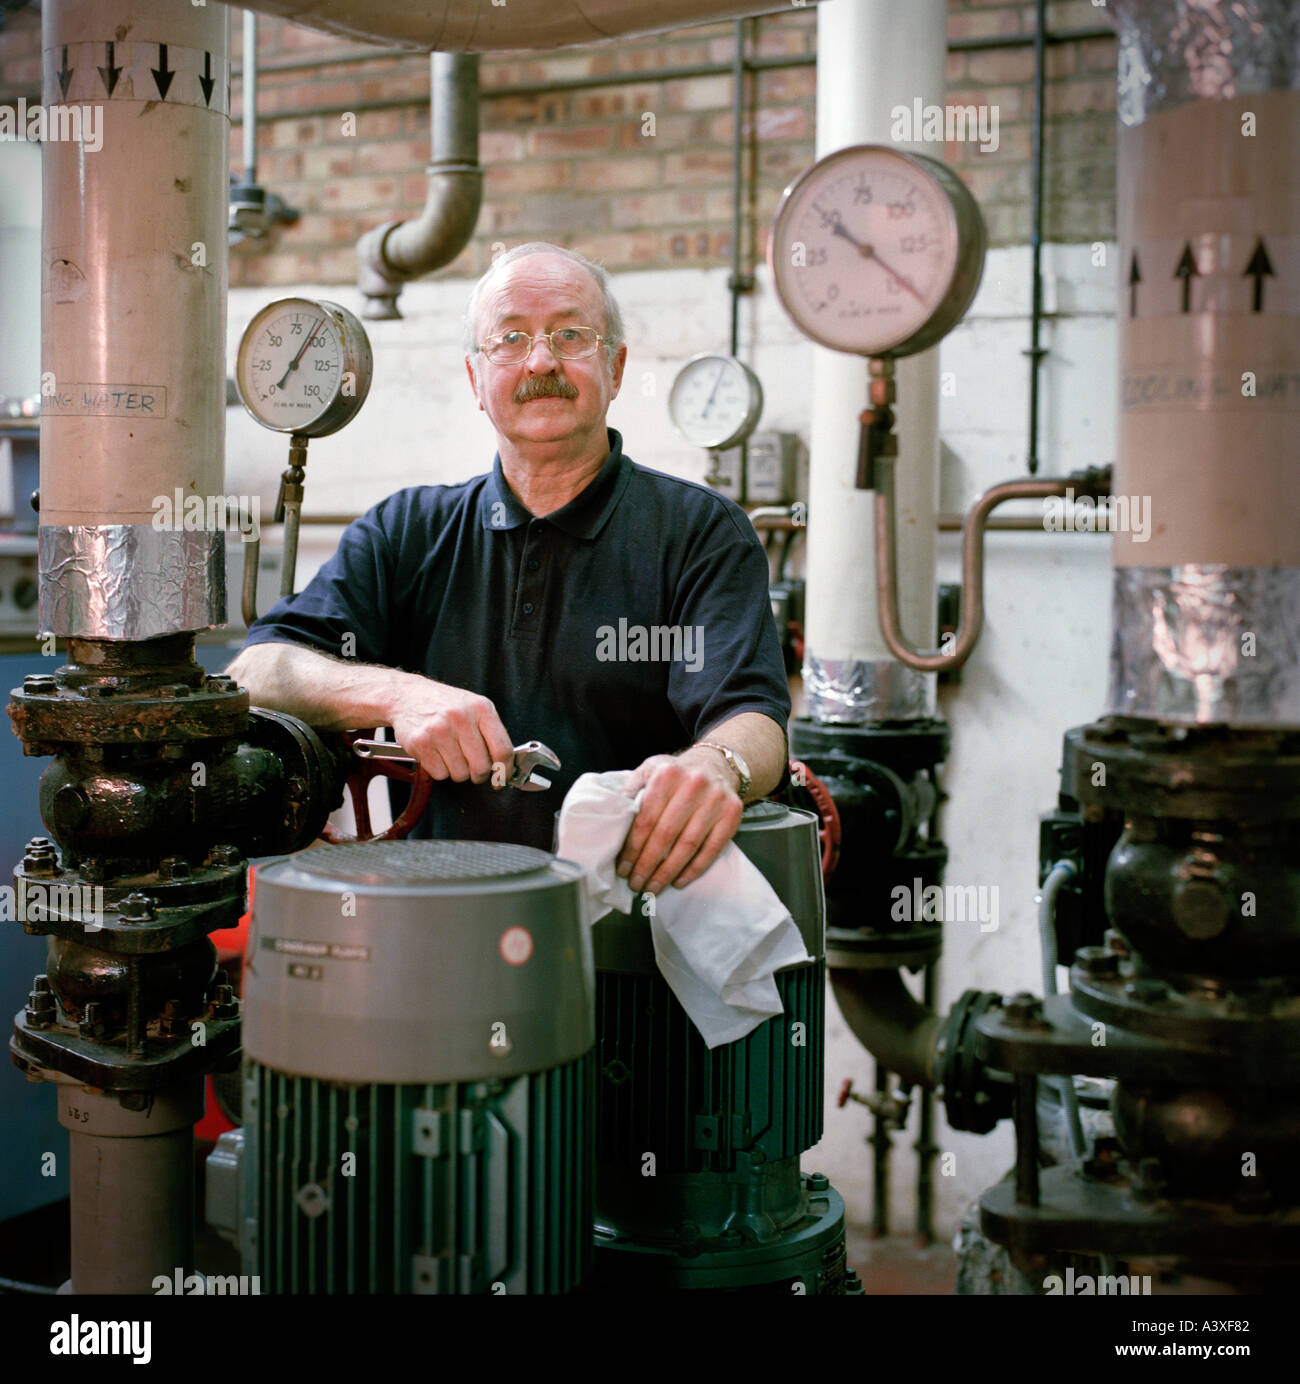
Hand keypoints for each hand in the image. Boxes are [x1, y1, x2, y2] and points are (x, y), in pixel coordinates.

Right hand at [389, 677, 514, 785]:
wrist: (407, 695)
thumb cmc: (443, 704)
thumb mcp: (474, 707)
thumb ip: (491, 732)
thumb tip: (504, 764)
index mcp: (481, 708)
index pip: (502, 749)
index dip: (505, 770)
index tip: (502, 777)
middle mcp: (461, 718)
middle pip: (481, 767)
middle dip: (479, 774)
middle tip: (473, 768)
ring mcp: (440, 730)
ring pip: (460, 774)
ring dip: (457, 771)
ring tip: (450, 754)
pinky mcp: (421, 742)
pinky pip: (439, 774)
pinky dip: (439, 770)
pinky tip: (436, 753)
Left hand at [616, 748, 743, 893]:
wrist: (716, 764)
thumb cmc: (676, 774)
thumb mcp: (649, 770)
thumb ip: (631, 792)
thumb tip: (614, 822)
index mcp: (667, 775)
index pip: (646, 820)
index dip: (632, 848)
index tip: (623, 868)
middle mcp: (693, 785)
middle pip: (665, 835)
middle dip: (647, 864)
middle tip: (636, 883)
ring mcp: (715, 800)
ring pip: (688, 846)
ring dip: (668, 872)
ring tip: (653, 887)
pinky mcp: (732, 814)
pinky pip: (712, 849)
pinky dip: (694, 869)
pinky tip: (679, 881)